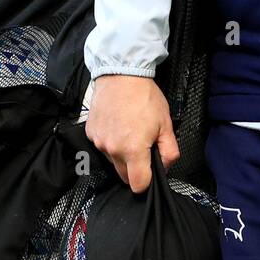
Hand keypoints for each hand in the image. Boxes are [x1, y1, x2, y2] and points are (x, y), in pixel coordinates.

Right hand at [83, 74, 180, 194]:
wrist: (121, 75)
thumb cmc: (144, 97)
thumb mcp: (166, 124)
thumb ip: (169, 151)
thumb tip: (166, 167)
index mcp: (133, 150)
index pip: (138, 185)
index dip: (147, 182)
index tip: (150, 171)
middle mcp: (112, 149)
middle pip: (124, 175)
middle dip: (135, 168)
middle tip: (143, 146)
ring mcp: (99, 142)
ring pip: (112, 160)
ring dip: (121, 153)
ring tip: (130, 131)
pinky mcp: (90, 133)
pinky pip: (102, 146)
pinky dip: (110, 141)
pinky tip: (118, 125)